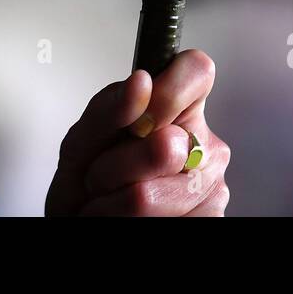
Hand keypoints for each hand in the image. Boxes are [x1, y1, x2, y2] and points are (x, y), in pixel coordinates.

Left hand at [45, 49, 229, 215]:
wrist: (82, 221)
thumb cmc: (87, 179)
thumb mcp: (83, 140)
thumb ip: (108, 109)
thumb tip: (142, 81)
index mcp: (178, 109)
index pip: (197, 70)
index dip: (166, 92)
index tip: (138, 121)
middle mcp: (204, 144)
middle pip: (166, 146)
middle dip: (115, 165)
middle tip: (104, 173)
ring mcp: (210, 186)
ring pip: (148, 194)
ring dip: (110, 201)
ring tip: (109, 198)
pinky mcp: (207, 220)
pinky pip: (150, 222)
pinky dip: (120, 221)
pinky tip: (125, 217)